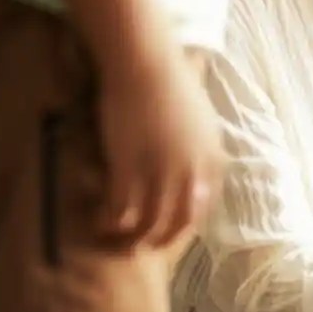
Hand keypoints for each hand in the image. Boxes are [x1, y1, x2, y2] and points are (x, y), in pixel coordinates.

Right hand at [98, 49, 222, 247]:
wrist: (147, 65)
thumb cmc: (171, 83)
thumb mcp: (201, 121)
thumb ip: (200, 149)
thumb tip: (193, 165)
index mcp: (213, 160)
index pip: (203, 207)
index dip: (183, 223)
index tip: (168, 229)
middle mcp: (192, 173)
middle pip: (180, 222)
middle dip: (161, 240)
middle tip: (143, 246)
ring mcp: (161, 174)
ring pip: (149, 223)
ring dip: (132, 238)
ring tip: (117, 239)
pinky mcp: (130, 169)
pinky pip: (121, 210)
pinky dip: (110, 222)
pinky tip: (100, 221)